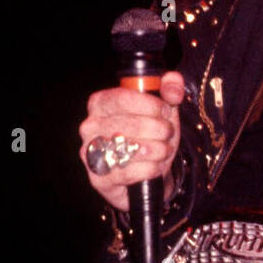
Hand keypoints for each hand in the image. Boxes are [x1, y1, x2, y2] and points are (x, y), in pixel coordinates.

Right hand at [78, 71, 184, 211]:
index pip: (121, 98)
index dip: (150, 104)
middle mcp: (90, 126)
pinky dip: (150, 168)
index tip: (166, 111)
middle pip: (128, 124)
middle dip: (158, 129)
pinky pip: (128, 172)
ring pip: (128, 148)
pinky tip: (157, 165)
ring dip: (157, 149)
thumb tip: (173, 84)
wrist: (149, 172)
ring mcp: (90, 153)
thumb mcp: (164, 109)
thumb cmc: (152, 135)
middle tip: (168, 133)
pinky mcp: (98, 179)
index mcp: (100, 103)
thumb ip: (170, 89)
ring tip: (165, 149)